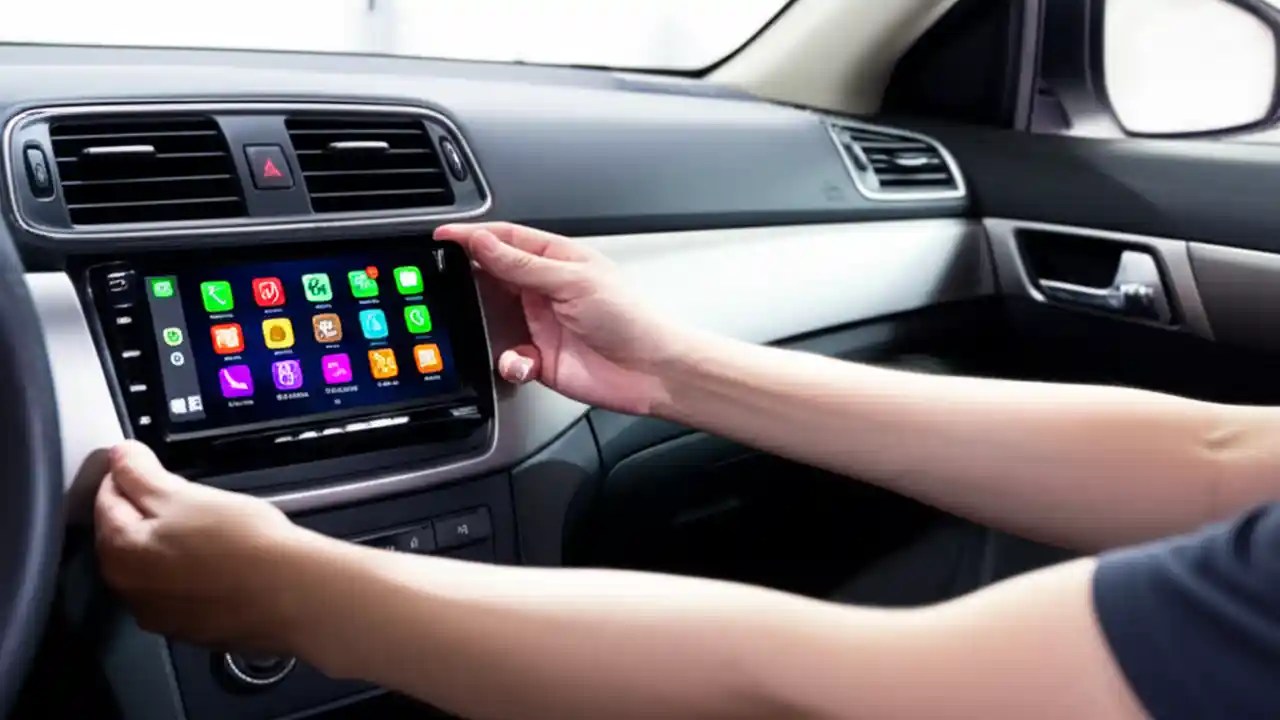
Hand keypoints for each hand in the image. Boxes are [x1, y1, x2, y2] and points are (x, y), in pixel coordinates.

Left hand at [95, 441, 309, 650]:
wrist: (292, 594)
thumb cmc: (240, 541)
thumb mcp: (186, 494)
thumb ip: (141, 474)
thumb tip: (119, 456)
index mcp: (119, 551)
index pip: (106, 498)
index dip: (128, 474)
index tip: (150, 465)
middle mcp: (128, 590)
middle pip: (125, 537)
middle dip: (147, 513)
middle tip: (188, 498)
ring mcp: (159, 615)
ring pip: (152, 567)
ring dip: (168, 547)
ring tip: (210, 531)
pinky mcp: (190, 630)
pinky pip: (179, 594)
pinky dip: (190, 576)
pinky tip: (220, 564)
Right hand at [435, 222, 684, 414]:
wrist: (653, 372)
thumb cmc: (631, 319)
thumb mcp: (573, 282)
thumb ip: (522, 264)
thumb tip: (482, 241)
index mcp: (557, 260)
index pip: (505, 239)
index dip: (473, 236)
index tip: (442, 237)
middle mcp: (545, 290)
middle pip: (492, 277)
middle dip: (470, 282)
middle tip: (447, 285)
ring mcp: (541, 324)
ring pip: (493, 320)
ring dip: (486, 327)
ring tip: (484, 328)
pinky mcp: (541, 359)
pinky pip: (507, 358)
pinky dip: (509, 361)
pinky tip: (523, 361)